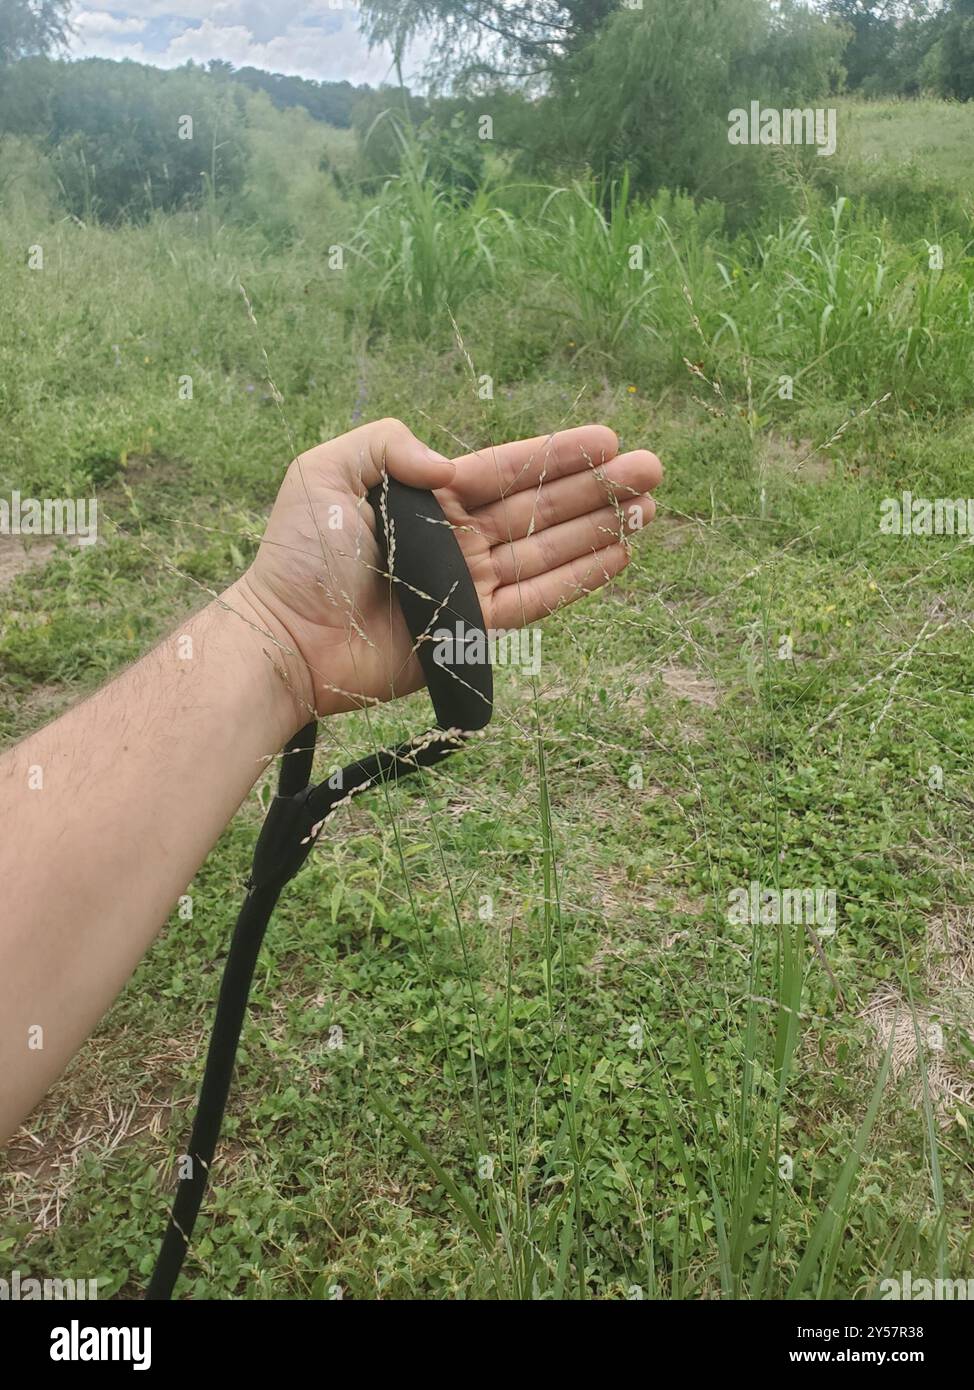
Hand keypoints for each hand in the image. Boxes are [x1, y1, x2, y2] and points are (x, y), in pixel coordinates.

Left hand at [231, 418, 661, 726]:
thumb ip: (386, 445)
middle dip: (597, 489)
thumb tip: (451, 462)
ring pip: (548, 553)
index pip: (506, 470)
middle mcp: (456, 539)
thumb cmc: (301, 555)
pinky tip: (618, 559)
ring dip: (600, 530)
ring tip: (651, 510)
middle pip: (539, 509)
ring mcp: (467, 585)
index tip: (609, 437)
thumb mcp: (324, 472)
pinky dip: (578, 581)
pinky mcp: (471, 630)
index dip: (558, 455)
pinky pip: (536, 602)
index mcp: (428, 497)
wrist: (287, 638)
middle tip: (653, 469)